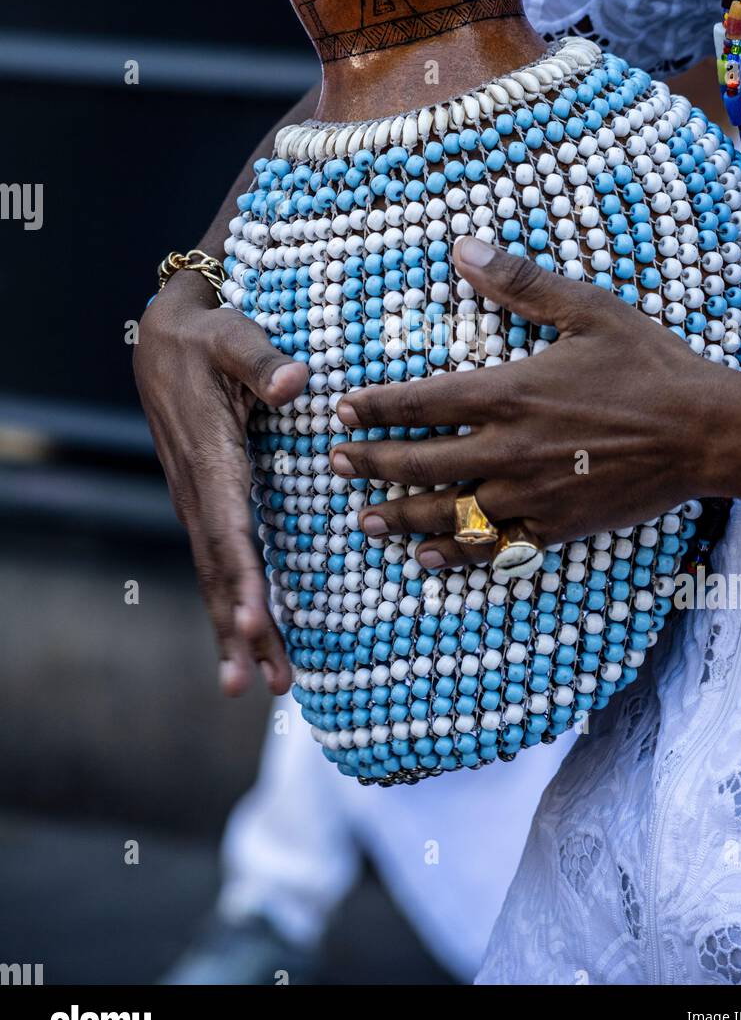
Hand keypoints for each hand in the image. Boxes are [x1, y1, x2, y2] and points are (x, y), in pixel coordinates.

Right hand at [134, 271, 307, 694]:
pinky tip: (254, 637)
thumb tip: (295, 383)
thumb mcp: (234, 336)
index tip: (257, 622)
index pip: (228, 530)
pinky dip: (237, 602)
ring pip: (218, 575)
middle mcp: (200, 490)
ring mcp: (200, 500)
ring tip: (264, 684)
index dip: (243, 579)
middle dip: (241, 629)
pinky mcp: (208, 501)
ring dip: (239, 630)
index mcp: (212, 459)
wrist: (166, 336)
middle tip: (261, 684)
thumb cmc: (209, 335)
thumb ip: (262, 360)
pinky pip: (222, 561)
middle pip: (221, 571)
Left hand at [331, 237, 732, 568]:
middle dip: (371, 463)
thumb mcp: (587, 309)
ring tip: (364, 519)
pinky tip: (429, 555)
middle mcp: (509, 449)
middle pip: (419, 462)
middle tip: (336, 463)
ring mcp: (530, 495)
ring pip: (447, 512)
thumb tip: (462, 247)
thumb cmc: (649, 365)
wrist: (705, 433)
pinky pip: (493, 547)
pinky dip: (456, 553)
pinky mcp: (556, 527)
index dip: (375, 408)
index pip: (421, 403)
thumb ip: (519, 282)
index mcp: (510, 393)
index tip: (341, 411)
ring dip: (399, 515)